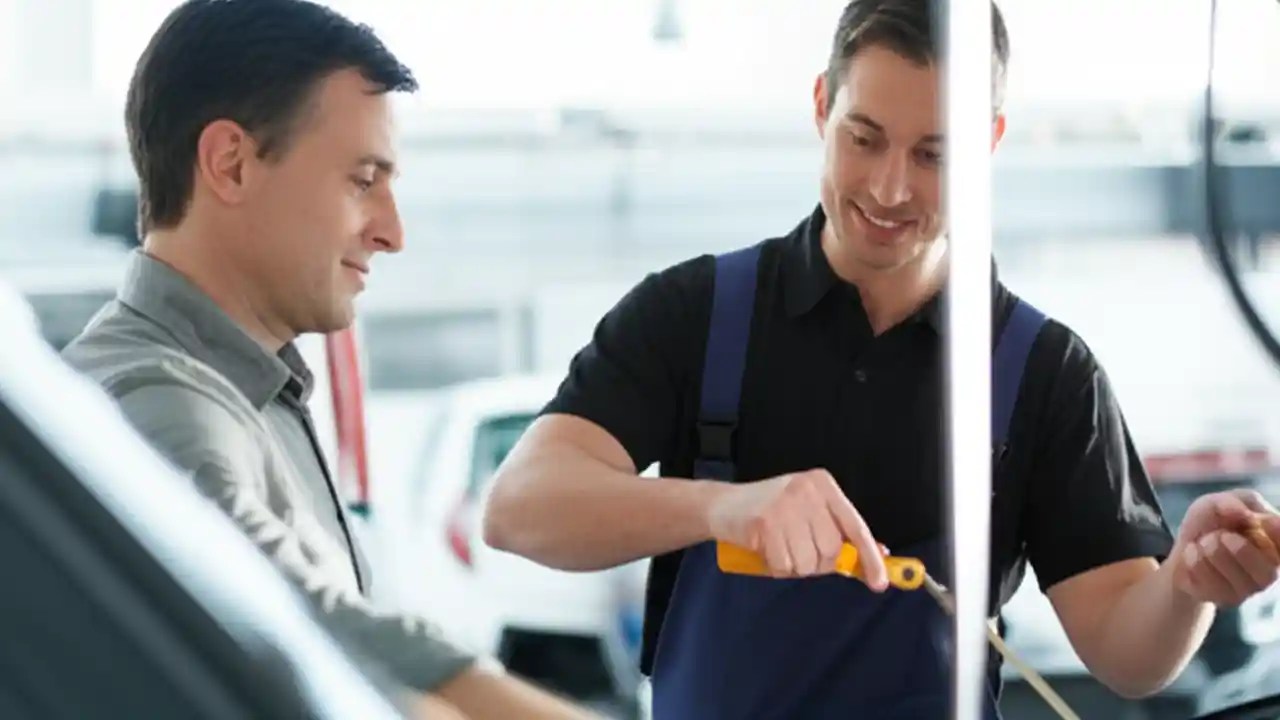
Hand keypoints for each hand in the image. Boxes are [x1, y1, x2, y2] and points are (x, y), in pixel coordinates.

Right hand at [703, 468, 887, 589]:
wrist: (721, 505)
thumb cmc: (770, 512)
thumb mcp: (809, 512)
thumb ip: (840, 532)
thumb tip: (879, 554)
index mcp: (824, 485)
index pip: (856, 526)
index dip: (870, 557)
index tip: (880, 582)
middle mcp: (807, 491)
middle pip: (832, 550)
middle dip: (818, 563)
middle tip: (798, 552)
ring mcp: (785, 505)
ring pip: (809, 562)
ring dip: (795, 566)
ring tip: (779, 548)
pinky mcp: (763, 522)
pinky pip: (785, 566)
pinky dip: (777, 568)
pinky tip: (766, 551)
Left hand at [1172, 489, 1279, 606]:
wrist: (1183, 547)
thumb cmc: (1210, 523)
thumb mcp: (1217, 503)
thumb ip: (1232, 501)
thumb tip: (1243, 513)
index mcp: (1275, 544)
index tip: (1266, 522)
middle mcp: (1267, 570)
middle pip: (1267, 572)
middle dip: (1242, 551)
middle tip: (1222, 535)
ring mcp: (1247, 589)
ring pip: (1240, 582)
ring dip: (1215, 554)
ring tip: (1204, 541)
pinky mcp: (1223, 599)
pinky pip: (1211, 586)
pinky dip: (1196, 563)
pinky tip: (1192, 553)